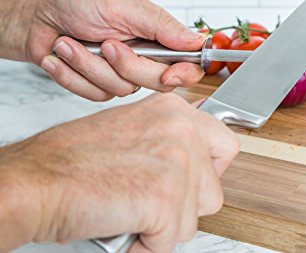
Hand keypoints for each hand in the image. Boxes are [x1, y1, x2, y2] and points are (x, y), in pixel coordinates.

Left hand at [0, 0, 205, 100]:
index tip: (170, 74)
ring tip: (71, 43)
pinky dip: (72, 74)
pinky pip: (95, 95)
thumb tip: (197, 39)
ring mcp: (120, 73)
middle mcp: (142, 56)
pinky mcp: (98, 85)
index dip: (185, 74)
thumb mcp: (123, 5)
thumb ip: (162, 26)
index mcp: (156, 35)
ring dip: (90, 65)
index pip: (188, 63)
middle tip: (106, 44)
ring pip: (123, 90)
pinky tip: (62, 56)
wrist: (35, 16)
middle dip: (127, 65)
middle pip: (158, 82)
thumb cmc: (77, 3)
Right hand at [0, 93, 239, 252]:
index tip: (190, 182)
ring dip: (162, 226)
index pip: (226, 146)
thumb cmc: (73, 160)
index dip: (209, 172)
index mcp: (175, 111)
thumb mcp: (133, 129)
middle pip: (213, 190)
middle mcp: (182, 130)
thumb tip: (199, 152)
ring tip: (129, 208)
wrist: (35, 180)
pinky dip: (146, 244)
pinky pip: (170, 241)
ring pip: (193, 219)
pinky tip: (122, 222)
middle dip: (183, 206)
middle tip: (146, 198)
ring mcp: (177, 163)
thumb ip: (169, 138)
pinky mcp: (165, 198)